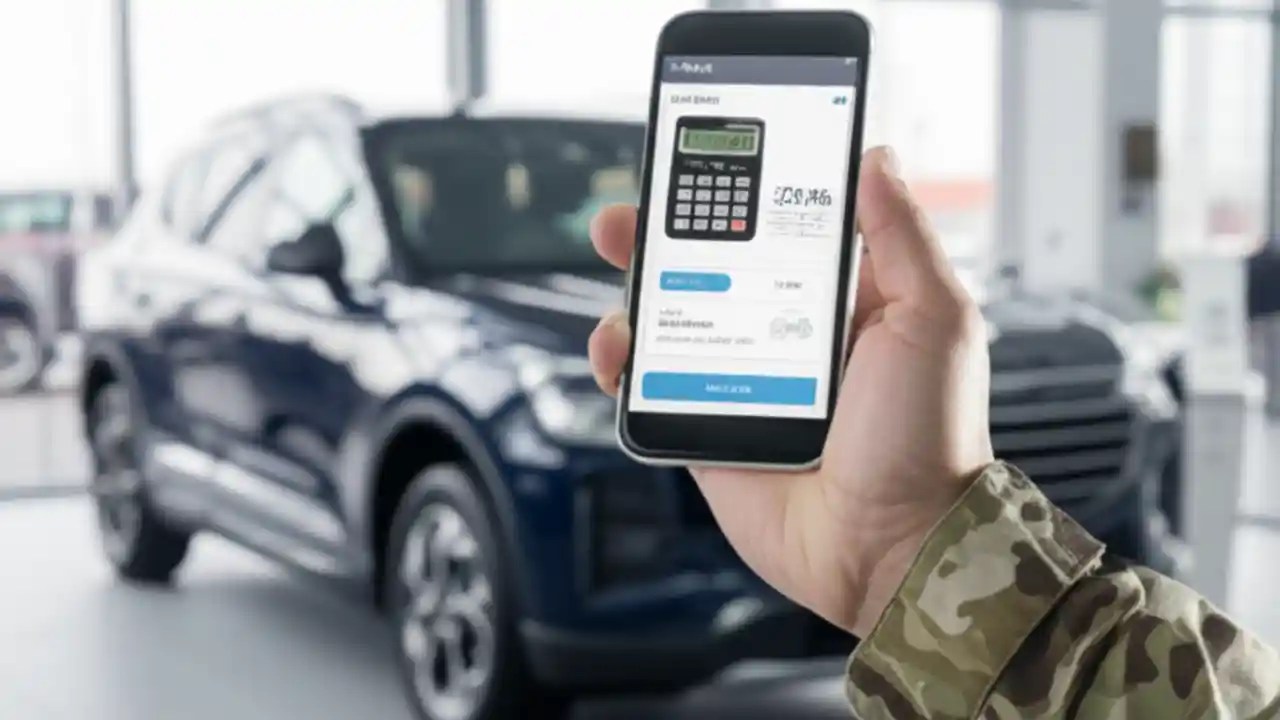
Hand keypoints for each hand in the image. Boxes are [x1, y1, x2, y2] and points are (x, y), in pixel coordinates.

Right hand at [587, 148, 993, 637]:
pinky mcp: (708, 427)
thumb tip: (875, 158)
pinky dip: (622, 364)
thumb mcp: (934, 320)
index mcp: (843, 299)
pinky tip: (618, 349)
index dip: (743, 194)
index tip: (707, 164)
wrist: (888, 547)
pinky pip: (651, 386)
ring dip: (636, 292)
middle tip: (631, 215)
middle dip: (666, 234)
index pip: (783, 227)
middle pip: (713, 266)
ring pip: (673, 320)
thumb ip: (902, 237)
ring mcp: (743, 380)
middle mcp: (788, 334)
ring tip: (623, 279)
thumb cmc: (928, 438)